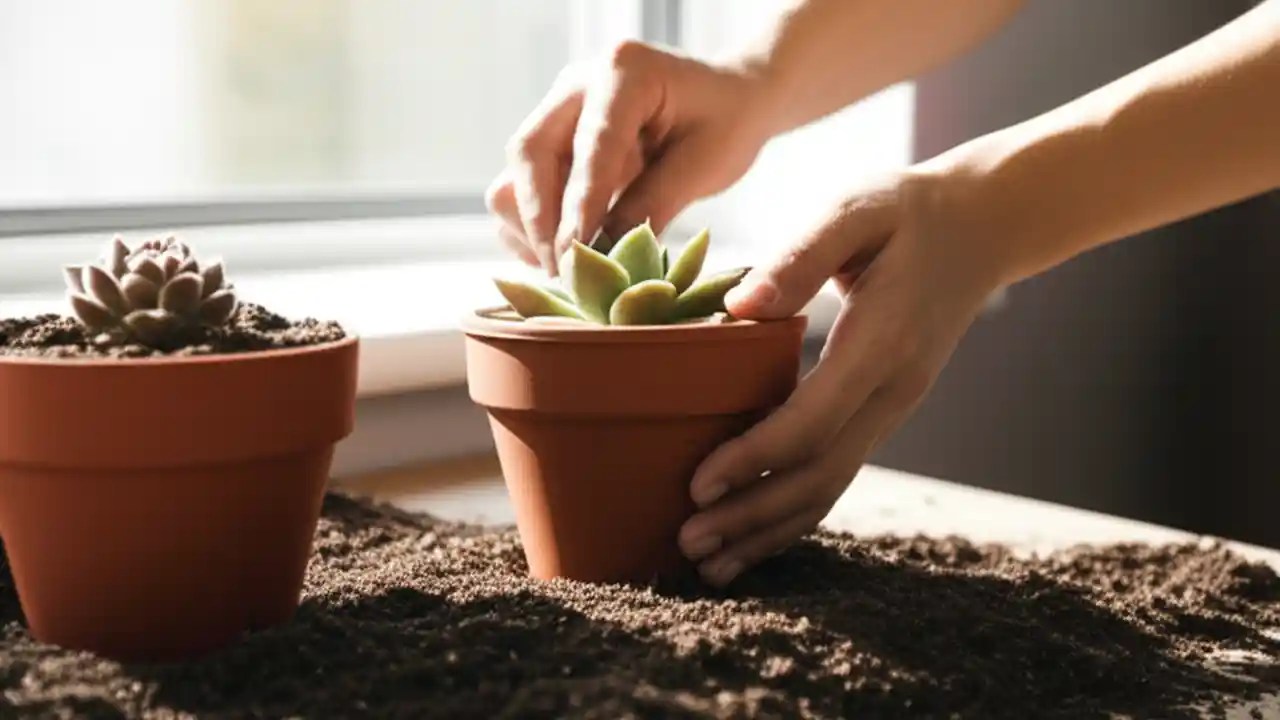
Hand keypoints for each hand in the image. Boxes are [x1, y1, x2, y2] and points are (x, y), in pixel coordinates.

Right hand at [485, 41, 771, 274]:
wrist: (728, 99)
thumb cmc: (726, 124)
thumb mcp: (704, 165)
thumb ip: (652, 204)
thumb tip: (601, 254)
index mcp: (624, 70)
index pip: (592, 146)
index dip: (581, 207)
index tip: (578, 257)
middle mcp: (577, 83)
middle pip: (530, 153)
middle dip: (542, 220)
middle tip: (566, 273)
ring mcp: (558, 110)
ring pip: (514, 174)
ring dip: (530, 227)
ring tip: (566, 269)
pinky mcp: (552, 140)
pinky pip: (519, 188)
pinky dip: (531, 228)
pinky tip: (564, 256)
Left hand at [678, 170, 1005, 585]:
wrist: (979, 228)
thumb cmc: (903, 211)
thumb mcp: (855, 211)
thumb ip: (802, 255)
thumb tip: (740, 306)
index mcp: (882, 343)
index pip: (813, 422)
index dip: (753, 457)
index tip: (698, 483)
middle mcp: (892, 390)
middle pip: (819, 474)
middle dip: (751, 515)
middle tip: (687, 542)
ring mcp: (892, 408)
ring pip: (830, 488)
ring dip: (769, 531)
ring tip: (708, 565)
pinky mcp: (882, 412)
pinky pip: (836, 475)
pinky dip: (793, 514)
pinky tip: (752, 537)